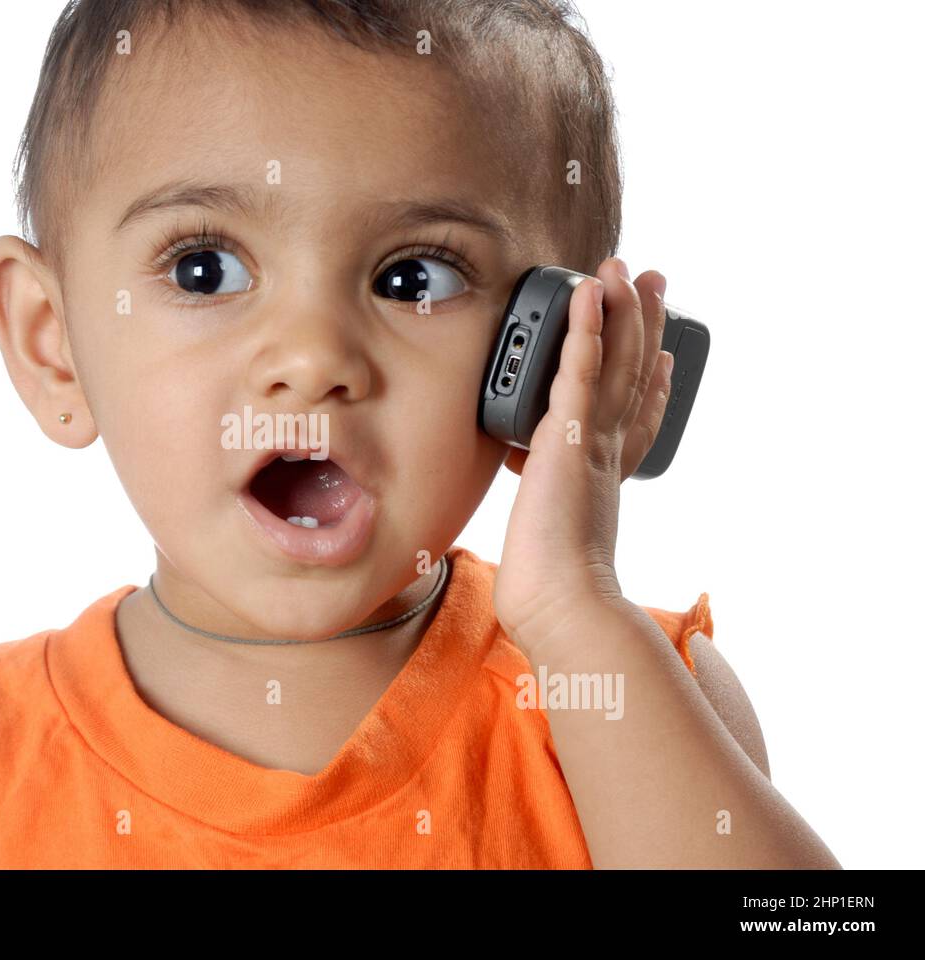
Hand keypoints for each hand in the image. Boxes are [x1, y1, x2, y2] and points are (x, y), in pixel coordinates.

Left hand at [492, 257, 673, 647]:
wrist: (560, 602)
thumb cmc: (550, 586)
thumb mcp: (552, 538)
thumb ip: (550, 523)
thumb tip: (536, 539)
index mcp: (605, 476)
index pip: (636, 418)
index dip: (653, 384)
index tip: (661, 356)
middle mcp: (607, 452)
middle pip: (635, 375)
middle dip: (644, 327)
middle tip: (652, 284)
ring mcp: (592, 440)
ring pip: (616, 362)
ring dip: (621, 310)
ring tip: (624, 268)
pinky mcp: (569, 434)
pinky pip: (580, 369)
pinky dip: (587, 327)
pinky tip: (591, 293)